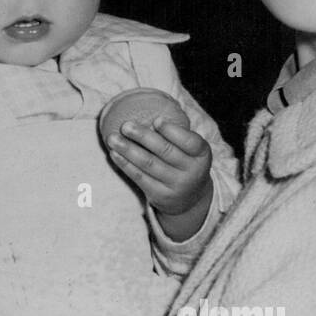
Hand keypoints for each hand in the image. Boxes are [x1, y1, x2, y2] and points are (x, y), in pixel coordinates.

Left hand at [105, 117, 212, 240]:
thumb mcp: (191, 150)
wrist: (189, 198)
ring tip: (113, 138)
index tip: (156, 120)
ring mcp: (176, 185)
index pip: (189, 141)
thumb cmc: (185, 162)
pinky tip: (115, 154)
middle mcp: (192, 171)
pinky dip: (125, 164)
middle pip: (165, 151)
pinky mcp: (160, 195)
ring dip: (128, 150)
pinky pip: (139, 177)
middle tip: (125, 125)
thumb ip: (177, 135)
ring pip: (148, 164)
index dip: (172, 131)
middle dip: (143, 137)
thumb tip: (149, 117)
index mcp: (202, 154)